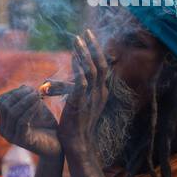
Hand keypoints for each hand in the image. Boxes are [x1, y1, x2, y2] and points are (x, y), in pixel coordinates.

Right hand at [0, 85, 60, 159]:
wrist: (57, 144)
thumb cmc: (46, 125)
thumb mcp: (36, 108)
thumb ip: (28, 98)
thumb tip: (23, 86)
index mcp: (4, 120)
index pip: (1, 101)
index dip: (15, 92)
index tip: (30, 88)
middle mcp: (4, 129)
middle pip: (4, 105)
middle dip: (19, 95)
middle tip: (35, 92)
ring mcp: (11, 136)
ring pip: (12, 112)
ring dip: (26, 101)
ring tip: (38, 95)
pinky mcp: (21, 141)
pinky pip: (22, 121)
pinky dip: (30, 109)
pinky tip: (39, 103)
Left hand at [58, 29, 109, 157]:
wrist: (78, 145)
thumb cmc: (77, 124)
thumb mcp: (83, 103)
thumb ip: (81, 88)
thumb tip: (76, 73)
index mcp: (101, 92)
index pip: (102, 67)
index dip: (96, 51)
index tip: (89, 37)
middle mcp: (100, 93)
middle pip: (100, 64)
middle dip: (93, 47)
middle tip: (85, 32)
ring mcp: (92, 99)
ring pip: (91, 71)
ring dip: (84, 54)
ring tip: (76, 40)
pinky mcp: (80, 104)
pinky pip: (82, 83)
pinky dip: (79, 70)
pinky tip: (74, 59)